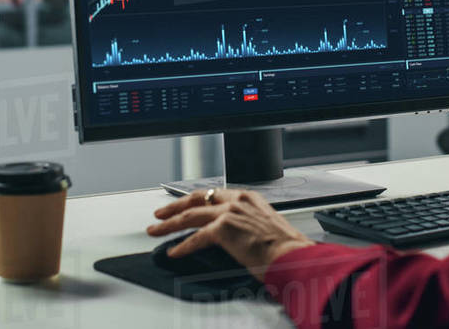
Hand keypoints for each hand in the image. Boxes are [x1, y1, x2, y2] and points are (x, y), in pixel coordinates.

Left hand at [147, 188, 314, 280]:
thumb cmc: (284, 246)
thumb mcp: (264, 226)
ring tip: (157, 231)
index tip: (183, 205)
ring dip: (170, 224)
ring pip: (191, 216)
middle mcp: (237, 200)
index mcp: (248, 197)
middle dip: (174, 207)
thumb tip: (232, 235)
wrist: (292, 254)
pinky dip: (183, 245)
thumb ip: (245, 224)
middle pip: (197, 199)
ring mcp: (229, 212)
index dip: (194, 200)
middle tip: (160, 214)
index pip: (214, 194)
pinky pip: (196, 238)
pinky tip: (174, 250)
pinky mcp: (224, 229)